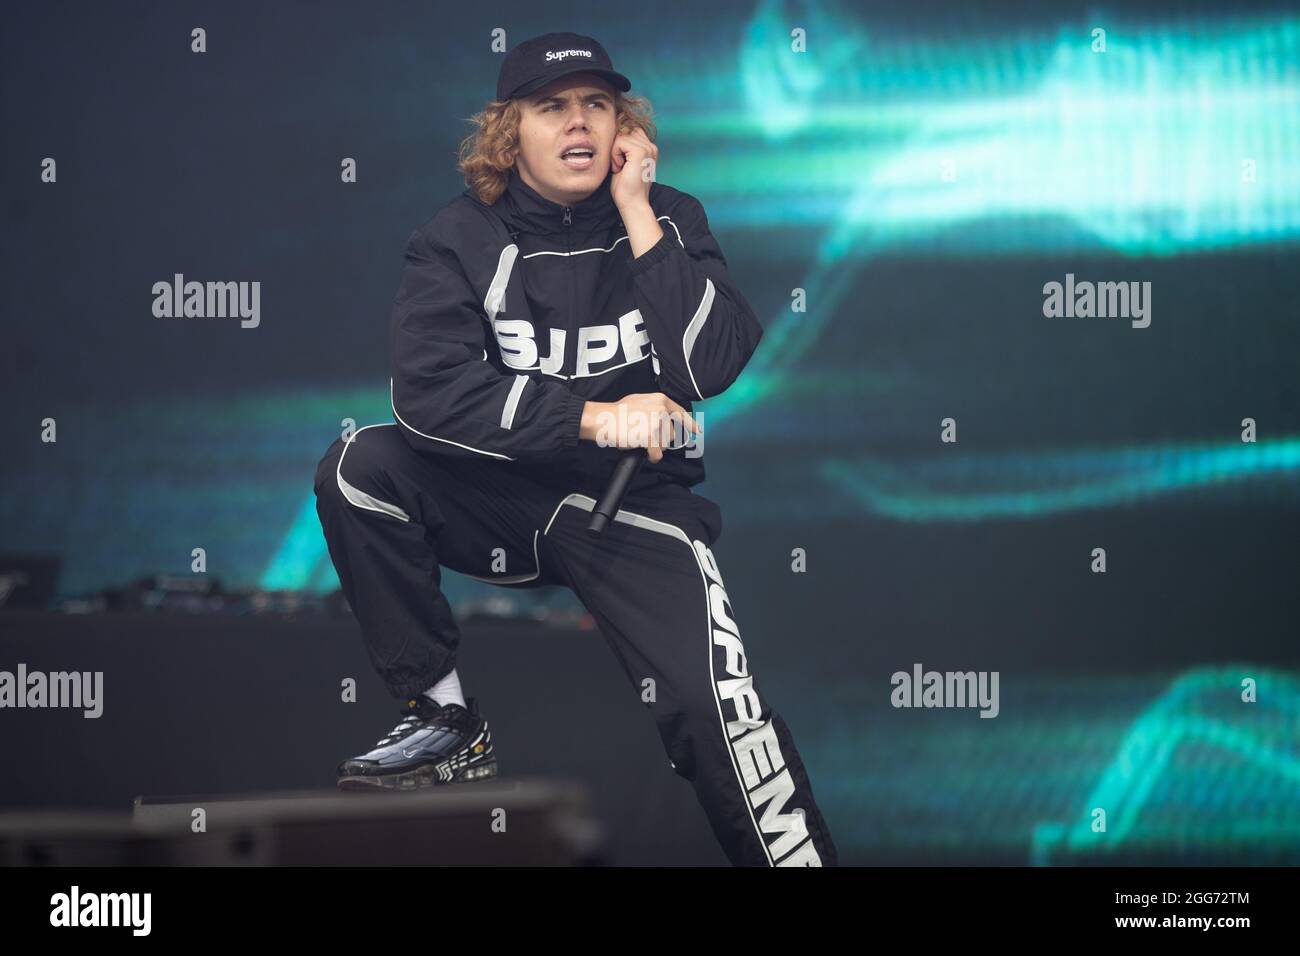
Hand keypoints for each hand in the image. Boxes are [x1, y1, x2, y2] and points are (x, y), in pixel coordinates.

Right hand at [580, 393, 701, 463]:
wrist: (603, 419)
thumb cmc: (616, 412)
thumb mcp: (639, 401)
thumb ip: (654, 407)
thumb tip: (663, 416)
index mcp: (660, 400)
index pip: (680, 413)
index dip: (690, 424)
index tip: (697, 431)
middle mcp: (661, 410)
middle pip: (672, 433)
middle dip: (662, 439)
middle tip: (645, 436)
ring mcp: (656, 423)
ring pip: (665, 444)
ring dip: (655, 447)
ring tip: (640, 440)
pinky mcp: (650, 437)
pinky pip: (657, 454)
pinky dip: (652, 456)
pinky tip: (645, 453)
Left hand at [609, 127, 658, 210]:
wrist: (632, 203)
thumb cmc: (625, 187)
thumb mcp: (624, 161)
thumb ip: (623, 146)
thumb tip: (613, 132)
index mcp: (649, 148)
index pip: (630, 131)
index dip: (620, 145)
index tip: (621, 163)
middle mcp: (651, 146)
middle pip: (625, 131)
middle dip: (617, 147)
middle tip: (619, 166)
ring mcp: (647, 148)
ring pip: (621, 136)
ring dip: (615, 152)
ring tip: (620, 167)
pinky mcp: (640, 152)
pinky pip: (619, 141)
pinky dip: (614, 155)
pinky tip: (619, 167)